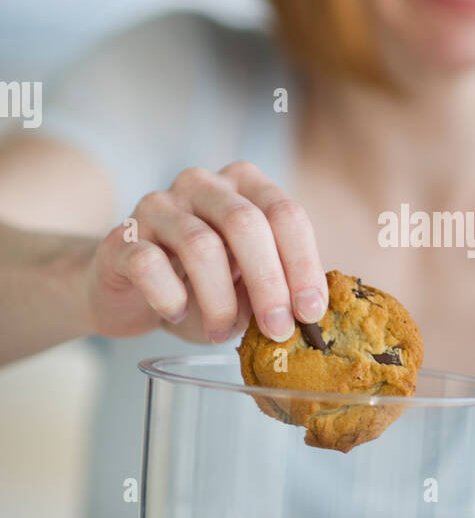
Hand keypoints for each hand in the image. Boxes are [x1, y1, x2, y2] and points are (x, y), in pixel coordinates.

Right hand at [84, 161, 326, 343]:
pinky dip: (171, 299)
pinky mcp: (121, 237)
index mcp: (243, 185)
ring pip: (200, 246)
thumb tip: (308, 315)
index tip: (311, 312)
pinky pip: (149, 265)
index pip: (285, 213)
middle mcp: (201, 184)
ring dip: (220, 301)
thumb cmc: (198, 286)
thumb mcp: (246, 285)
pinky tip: (177, 314)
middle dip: (268, 283)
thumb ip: (276, 289)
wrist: (127, 291)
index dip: (303, 264)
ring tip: (221, 332)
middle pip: (245, 223)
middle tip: (277, 329)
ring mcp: (158, 206)